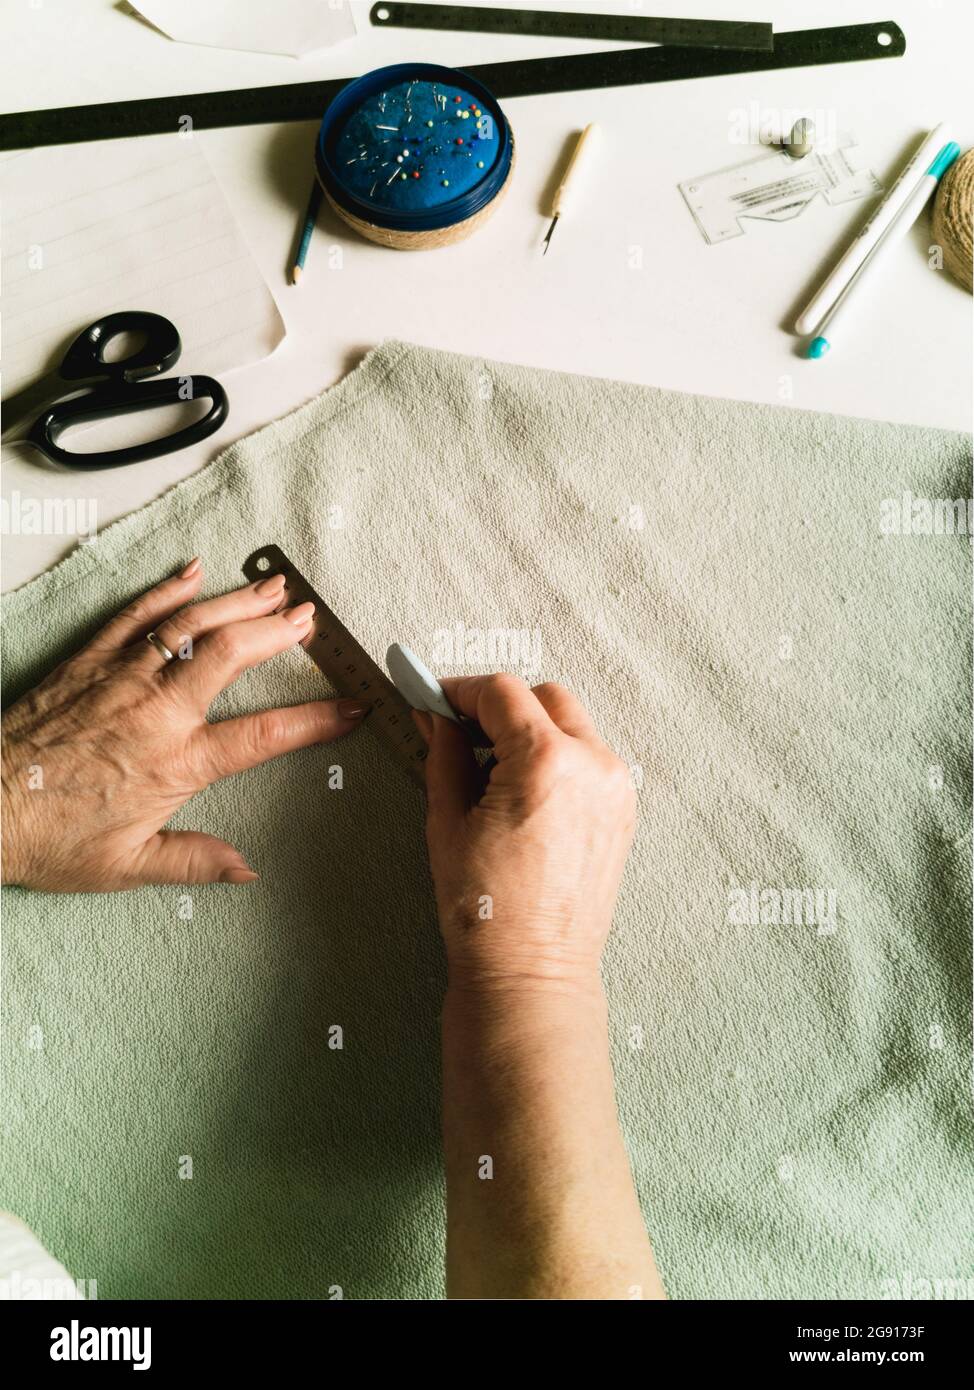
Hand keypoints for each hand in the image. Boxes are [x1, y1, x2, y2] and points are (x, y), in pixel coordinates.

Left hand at [1, 559, 367, 891]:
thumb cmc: (49, 839)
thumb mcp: (127, 866)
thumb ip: (194, 861)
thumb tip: (246, 869)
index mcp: (175, 763)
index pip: (263, 735)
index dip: (315, 720)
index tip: (351, 708)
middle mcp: (155, 711)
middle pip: (231, 655)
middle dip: (277, 631)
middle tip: (309, 618)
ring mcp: (121, 678)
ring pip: (190, 626)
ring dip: (237, 602)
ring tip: (273, 587)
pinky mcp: (88, 661)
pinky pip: (135, 615)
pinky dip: (168, 591)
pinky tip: (194, 573)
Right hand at [413, 675, 635, 992]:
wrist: (532, 972)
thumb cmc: (485, 909)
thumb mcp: (447, 822)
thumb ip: (445, 755)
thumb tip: (437, 718)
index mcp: (546, 762)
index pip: (502, 693)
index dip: (461, 690)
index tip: (437, 700)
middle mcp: (592, 765)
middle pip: (545, 698)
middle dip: (501, 707)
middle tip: (462, 734)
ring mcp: (615, 788)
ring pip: (571, 725)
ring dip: (531, 731)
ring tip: (492, 773)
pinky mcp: (622, 812)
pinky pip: (589, 759)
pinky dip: (556, 759)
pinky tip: (523, 795)